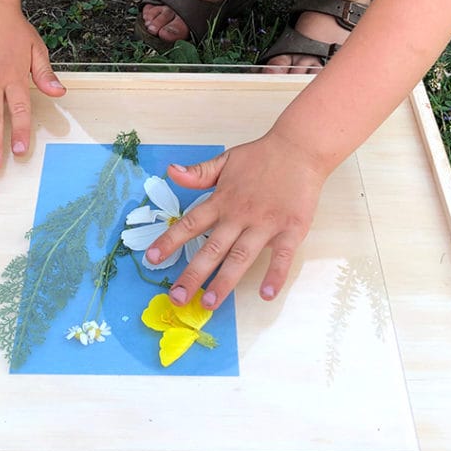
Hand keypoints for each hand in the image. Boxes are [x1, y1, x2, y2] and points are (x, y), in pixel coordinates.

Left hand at [143, 130, 325, 308]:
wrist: (299, 148)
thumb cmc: (262, 156)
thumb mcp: (225, 161)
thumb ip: (199, 173)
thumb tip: (171, 171)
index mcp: (222, 200)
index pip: (190, 223)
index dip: (169, 241)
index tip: (151, 259)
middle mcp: (240, 215)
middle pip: (212, 248)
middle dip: (193, 274)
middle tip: (176, 298)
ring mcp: (265, 224)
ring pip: (241, 256)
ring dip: (225, 281)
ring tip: (209, 303)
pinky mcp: (291, 228)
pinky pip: (283, 256)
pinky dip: (275, 275)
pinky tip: (266, 294)